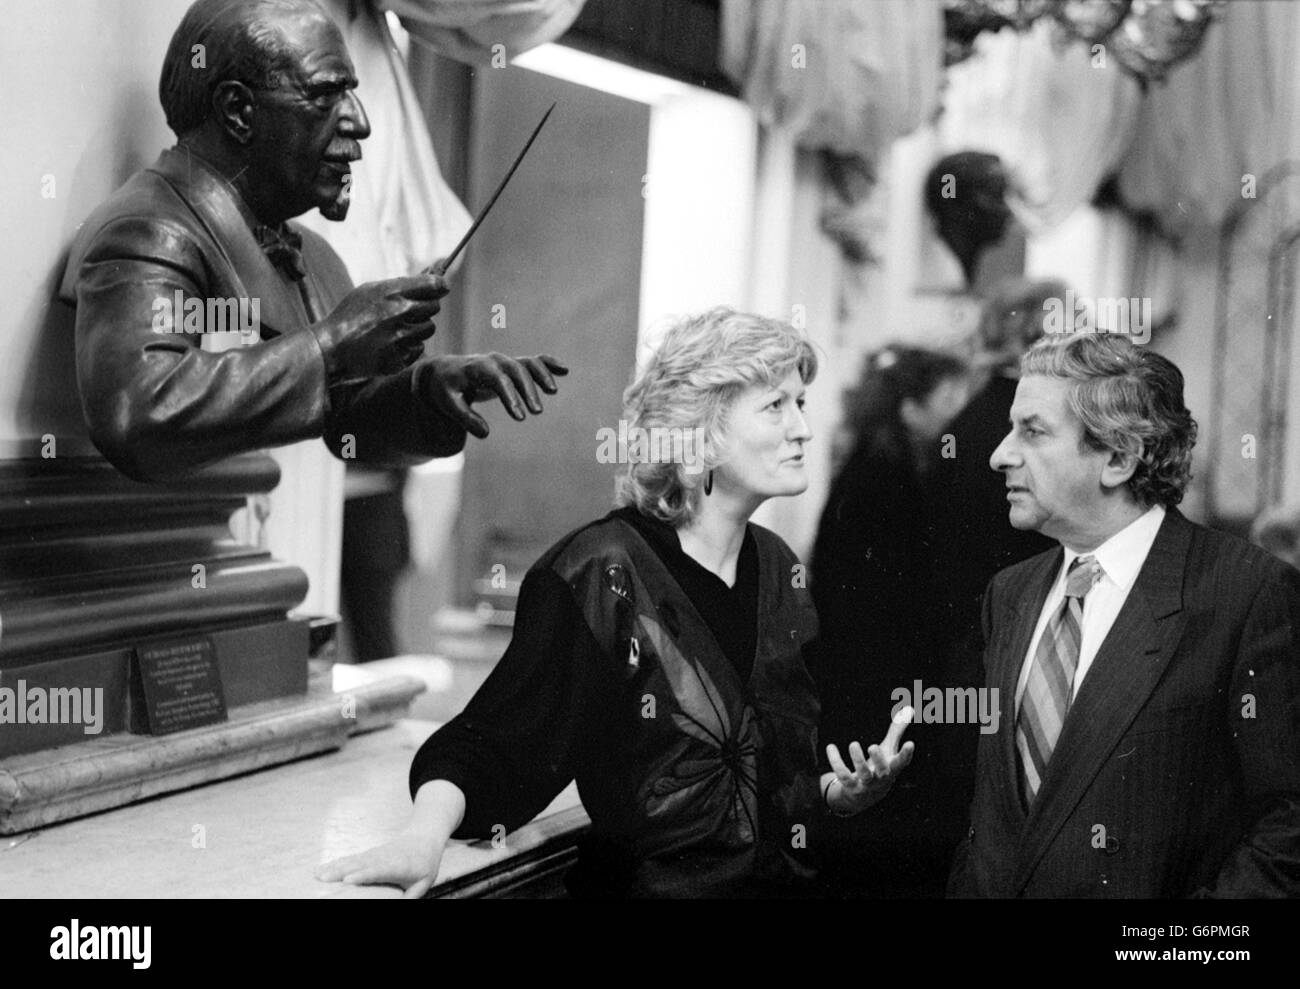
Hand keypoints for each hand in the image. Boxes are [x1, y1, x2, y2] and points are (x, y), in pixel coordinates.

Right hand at [312, 273, 449, 379]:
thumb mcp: (369, 291)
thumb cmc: (350, 316)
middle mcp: (399, 313)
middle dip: (425, 307)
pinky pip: (418, 348)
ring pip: (429, 329)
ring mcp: (400, 338)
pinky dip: (409, 346)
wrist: (331, 348)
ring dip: (418, 328)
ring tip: (395, 329)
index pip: (433, 285)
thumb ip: (400, 285)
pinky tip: (390, 344)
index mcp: (391, 292)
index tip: (442, 287)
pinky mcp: (399, 359)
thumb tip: (432, 277)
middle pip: (434, 307)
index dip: (440, 285)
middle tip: (409, 311)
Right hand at [315, 830, 446, 898]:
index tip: (349, 879)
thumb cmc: (424, 863)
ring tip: (317, 874)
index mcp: (399, 865)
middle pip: (360, 864)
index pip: (380, 870)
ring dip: (334, 867)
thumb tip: (398, 907)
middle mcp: (384, 857)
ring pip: (352, 860)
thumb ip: (411, 897)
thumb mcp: (424, 882)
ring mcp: (374, 854)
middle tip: (322, 878)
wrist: (423, 836)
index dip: (364, 874)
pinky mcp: (368, 854)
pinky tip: (322, 869)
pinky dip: (336, 863)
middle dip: (341, 871)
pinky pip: (351, 859)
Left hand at [416, 353, 568, 437]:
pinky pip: (534, 361)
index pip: (498, 380)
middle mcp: (494, 361)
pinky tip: (565, 370)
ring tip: (552, 392)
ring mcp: (505, 362)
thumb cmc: (447, 389)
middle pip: (516, 370)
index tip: (520, 417)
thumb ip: (465, 418)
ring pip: (527, 364)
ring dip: (542, 375)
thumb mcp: (448, 404)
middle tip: (537, 412)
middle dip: (528, 389)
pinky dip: (548, 364)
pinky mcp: (513, 366)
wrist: (447, 371)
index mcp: (477, 368)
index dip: (511, 397)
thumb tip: (486, 433)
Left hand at [825, 705, 914, 814]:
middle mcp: (881, 778)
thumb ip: (897, 730)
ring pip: (863, 774)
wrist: (866, 796)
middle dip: (878, 760)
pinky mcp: (851, 786)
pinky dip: (836, 762)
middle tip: (873, 746)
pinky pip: (843, 775)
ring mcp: (866, 784)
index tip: (910, 743)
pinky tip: (830, 747)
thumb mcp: (888, 749)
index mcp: (892, 768)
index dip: (906, 754)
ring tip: (853, 744)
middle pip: (883, 771)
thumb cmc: (881, 766)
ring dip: (858, 760)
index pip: (901, 762)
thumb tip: (909, 708)